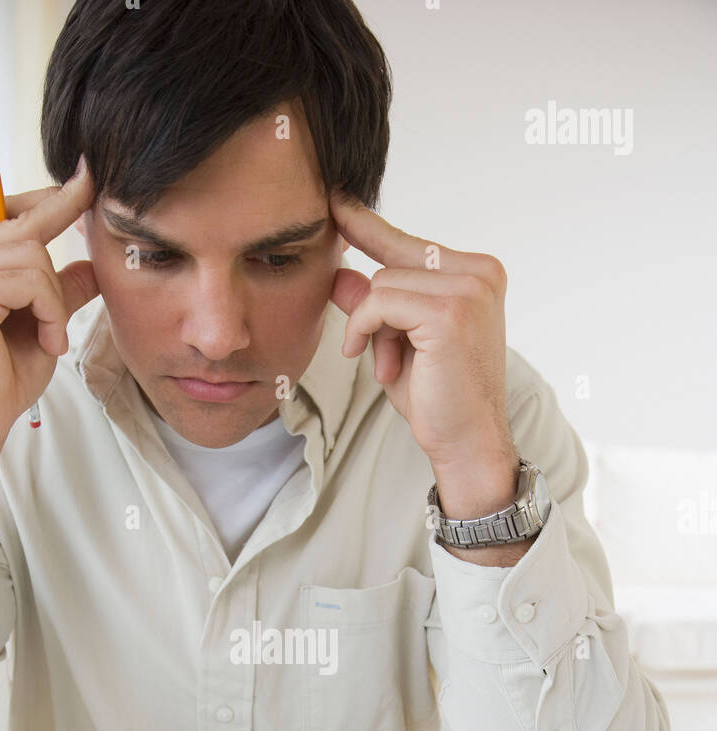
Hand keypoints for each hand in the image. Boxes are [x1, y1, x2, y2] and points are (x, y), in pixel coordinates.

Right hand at [0, 157, 98, 449]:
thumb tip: (90, 262)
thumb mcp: (38, 326)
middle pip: (24, 228)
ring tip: (46, 340)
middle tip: (57, 323)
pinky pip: (33, 278)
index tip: (86, 178)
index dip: (48, 199)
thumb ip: (58, 290)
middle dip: (55, 277)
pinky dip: (50, 313)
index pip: (4, 210)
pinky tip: (44, 342)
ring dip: (54, 304)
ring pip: (33, 253)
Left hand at [328, 191, 518, 516]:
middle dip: (376, 313)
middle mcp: (480, 273)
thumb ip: (373, 305)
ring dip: (373, 329)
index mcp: (477, 274)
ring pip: (384, 283)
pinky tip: (379, 365)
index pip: (411, 243)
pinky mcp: (450, 312)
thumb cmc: (438, 398)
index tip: (336, 201)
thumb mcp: (396, 343)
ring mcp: (469, 289)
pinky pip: (380, 302)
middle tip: (383, 358)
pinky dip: (366, 331)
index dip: (368, 225)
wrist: (466, 442)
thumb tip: (339, 273)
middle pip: (393, 263)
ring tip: (389, 367)